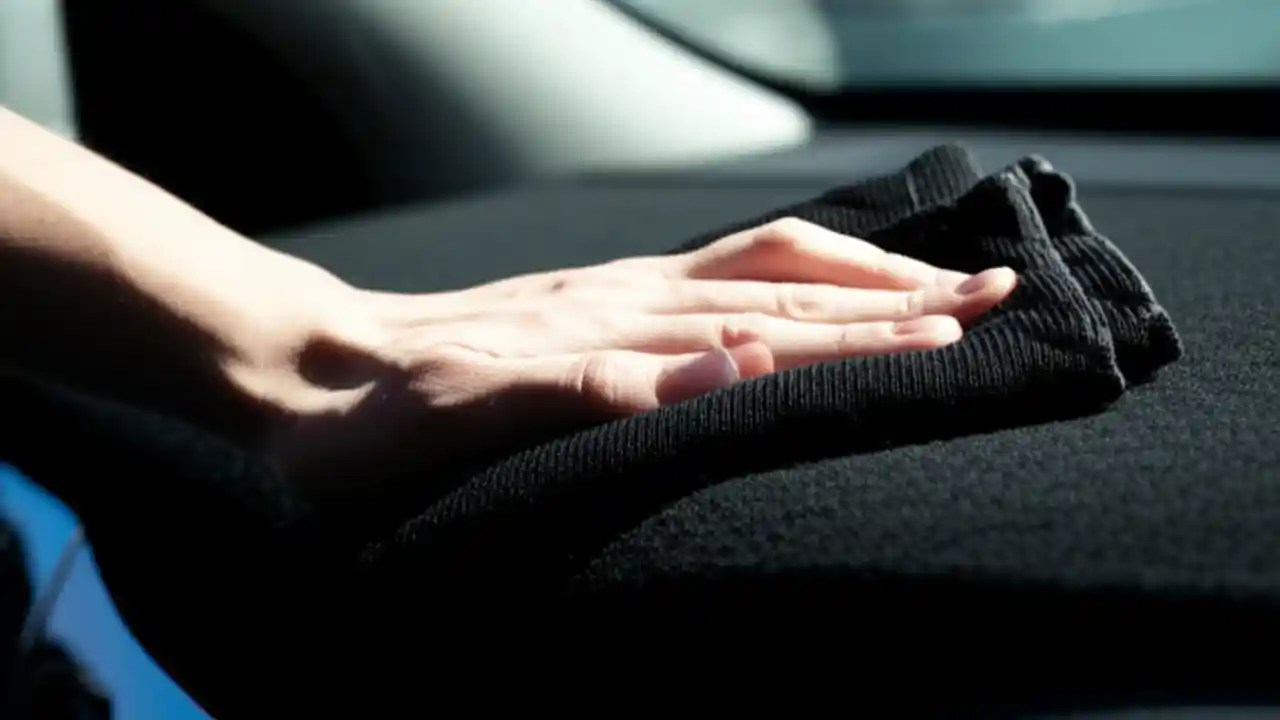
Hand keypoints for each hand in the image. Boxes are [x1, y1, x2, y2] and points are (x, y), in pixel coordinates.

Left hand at [268, 218, 1016, 498]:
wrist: (306, 370)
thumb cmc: (385, 419)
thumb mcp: (478, 413)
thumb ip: (604, 388)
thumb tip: (734, 366)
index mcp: (619, 336)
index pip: (774, 331)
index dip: (869, 334)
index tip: (959, 333)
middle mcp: (631, 304)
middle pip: (788, 292)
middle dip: (896, 295)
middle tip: (990, 293)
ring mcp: (613, 296)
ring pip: (760, 270)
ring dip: (855, 271)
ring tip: (931, 275)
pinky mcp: (593, 299)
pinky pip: (712, 268)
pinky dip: (785, 265)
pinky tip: (811, 274)